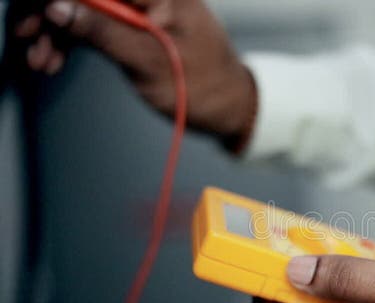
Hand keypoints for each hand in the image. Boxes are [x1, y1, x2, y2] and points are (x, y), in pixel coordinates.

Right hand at [12, 0, 254, 140]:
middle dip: (49, 11)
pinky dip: (71, 39)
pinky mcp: (134, 22)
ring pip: (82, 5)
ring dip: (54, 30)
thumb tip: (58, 7)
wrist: (231, 107)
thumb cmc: (206, 86)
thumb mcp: (150, 62)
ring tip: (41, 59)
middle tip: (29, 39)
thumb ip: (104, 32)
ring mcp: (141, 6)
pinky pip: (92, 21)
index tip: (33, 16)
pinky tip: (54, 58)